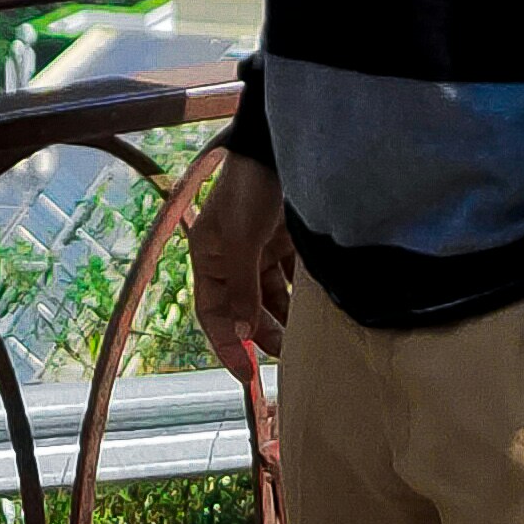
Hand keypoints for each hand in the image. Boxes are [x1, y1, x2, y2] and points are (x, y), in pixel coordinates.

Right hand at [188, 151, 298, 367]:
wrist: (278, 148)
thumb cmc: (248, 188)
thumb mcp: (241, 241)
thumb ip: (242, 289)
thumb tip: (242, 335)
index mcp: (208, 258)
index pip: (213, 314)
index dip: (226, 346)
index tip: (246, 375)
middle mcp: (232, 259)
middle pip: (245, 311)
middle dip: (262, 335)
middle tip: (285, 359)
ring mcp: (260, 252)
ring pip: (271, 299)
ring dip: (285, 318)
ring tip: (304, 339)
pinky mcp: (285, 243)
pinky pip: (291, 281)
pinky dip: (300, 297)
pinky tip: (315, 311)